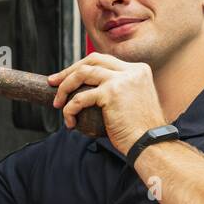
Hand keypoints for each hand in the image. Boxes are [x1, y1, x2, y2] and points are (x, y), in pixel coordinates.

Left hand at [48, 53, 167, 154]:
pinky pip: (80, 98)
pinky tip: (70, 121)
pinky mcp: (112, 93)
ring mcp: (121, 80)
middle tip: (53, 82)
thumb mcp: (133, 102)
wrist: (150, 144)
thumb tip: (92, 92)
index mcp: (138, 70)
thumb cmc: (140, 131)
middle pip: (92, 60)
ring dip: (65, 88)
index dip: (82, 66)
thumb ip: (119, 90)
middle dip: (69, 70)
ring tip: (57, 103)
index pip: (104, 60)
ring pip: (82, 73)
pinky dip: (70, 109)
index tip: (67, 77)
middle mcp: (131, 70)